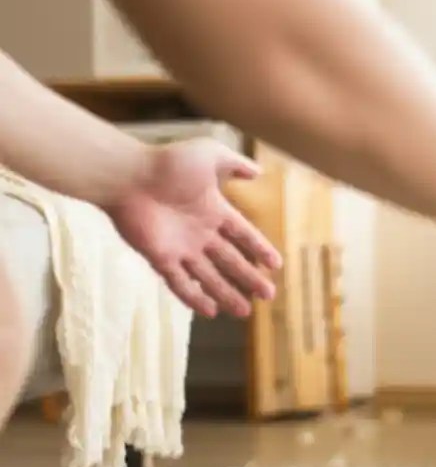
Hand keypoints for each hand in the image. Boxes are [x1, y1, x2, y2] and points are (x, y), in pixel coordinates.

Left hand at [103, 138, 282, 317]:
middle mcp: (199, 232)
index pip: (243, 235)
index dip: (259, 249)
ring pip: (209, 277)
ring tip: (244, 312)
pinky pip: (179, 283)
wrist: (128, 175)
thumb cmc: (167, 162)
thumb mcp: (210, 155)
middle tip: (268, 295)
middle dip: (249, 279)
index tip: (276, 265)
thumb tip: (259, 172)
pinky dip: (194, 298)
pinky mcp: (160, 257)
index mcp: (213, 210)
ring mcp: (180, 247)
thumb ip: (236, 164)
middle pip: (230, 261)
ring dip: (227, 294)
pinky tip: (210, 312)